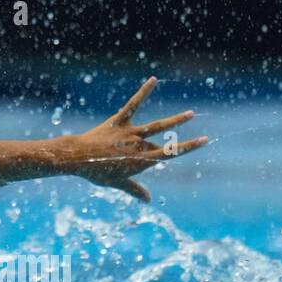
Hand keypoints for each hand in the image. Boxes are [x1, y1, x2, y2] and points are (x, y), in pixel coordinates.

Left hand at [58, 77, 207, 201]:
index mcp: (141, 160)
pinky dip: (144, 92)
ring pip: (156, 125)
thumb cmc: (96, 171)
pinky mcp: (118, 121)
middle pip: (165, 140)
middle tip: (200, 134)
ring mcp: (129, 132)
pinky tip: (154, 80)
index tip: (204, 140)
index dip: (188, 147)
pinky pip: (133, 105)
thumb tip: (148, 200)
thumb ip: (134, 189)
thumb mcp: (116, 183)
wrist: (77, 157)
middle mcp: (139, 145)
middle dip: (182, 136)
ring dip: (175, 120)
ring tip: (190, 114)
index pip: (170, 153)